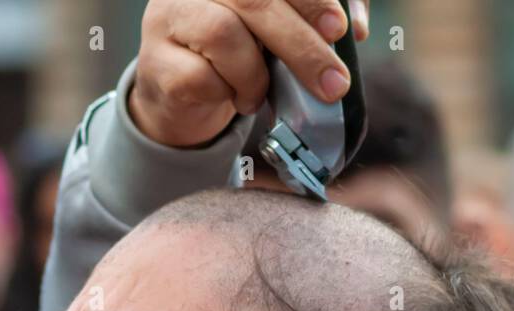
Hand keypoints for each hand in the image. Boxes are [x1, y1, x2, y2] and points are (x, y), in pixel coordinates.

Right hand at [130, 0, 370, 147]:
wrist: (179, 92)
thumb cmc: (238, 52)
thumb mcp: (278, 28)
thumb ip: (314, 18)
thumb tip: (357, 28)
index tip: (340, 29)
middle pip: (255, 0)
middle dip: (302, 44)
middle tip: (333, 83)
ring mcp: (169, 15)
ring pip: (223, 35)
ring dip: (255, 76)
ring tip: (259, 94)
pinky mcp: (156, 60)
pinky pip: (202, 77)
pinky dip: (229, 94)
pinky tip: (234, 98)